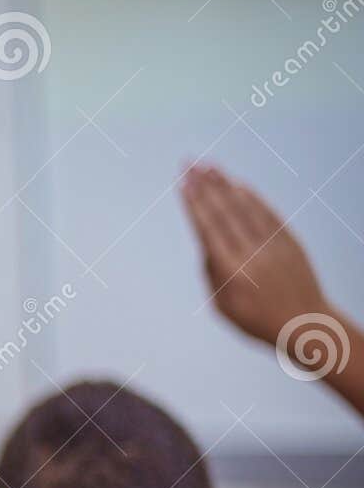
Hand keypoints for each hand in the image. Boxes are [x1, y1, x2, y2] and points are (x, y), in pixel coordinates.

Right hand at [180, 164, 328, 344]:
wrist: (305, 324)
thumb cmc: (256, 320)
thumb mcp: (222, 305)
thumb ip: (211, 272)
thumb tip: (206, 242)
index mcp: (231, 270)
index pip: (208, 228)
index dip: (193, 203)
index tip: (182, 183)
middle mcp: (252, 252)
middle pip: (223, 210)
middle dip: (203, 184)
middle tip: (189, 163)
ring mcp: (273, 243)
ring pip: (245, 206)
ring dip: (224, 183)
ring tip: (208, 165)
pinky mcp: (289, 239)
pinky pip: (266, 211)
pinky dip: (250, 195)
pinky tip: (237, 183)